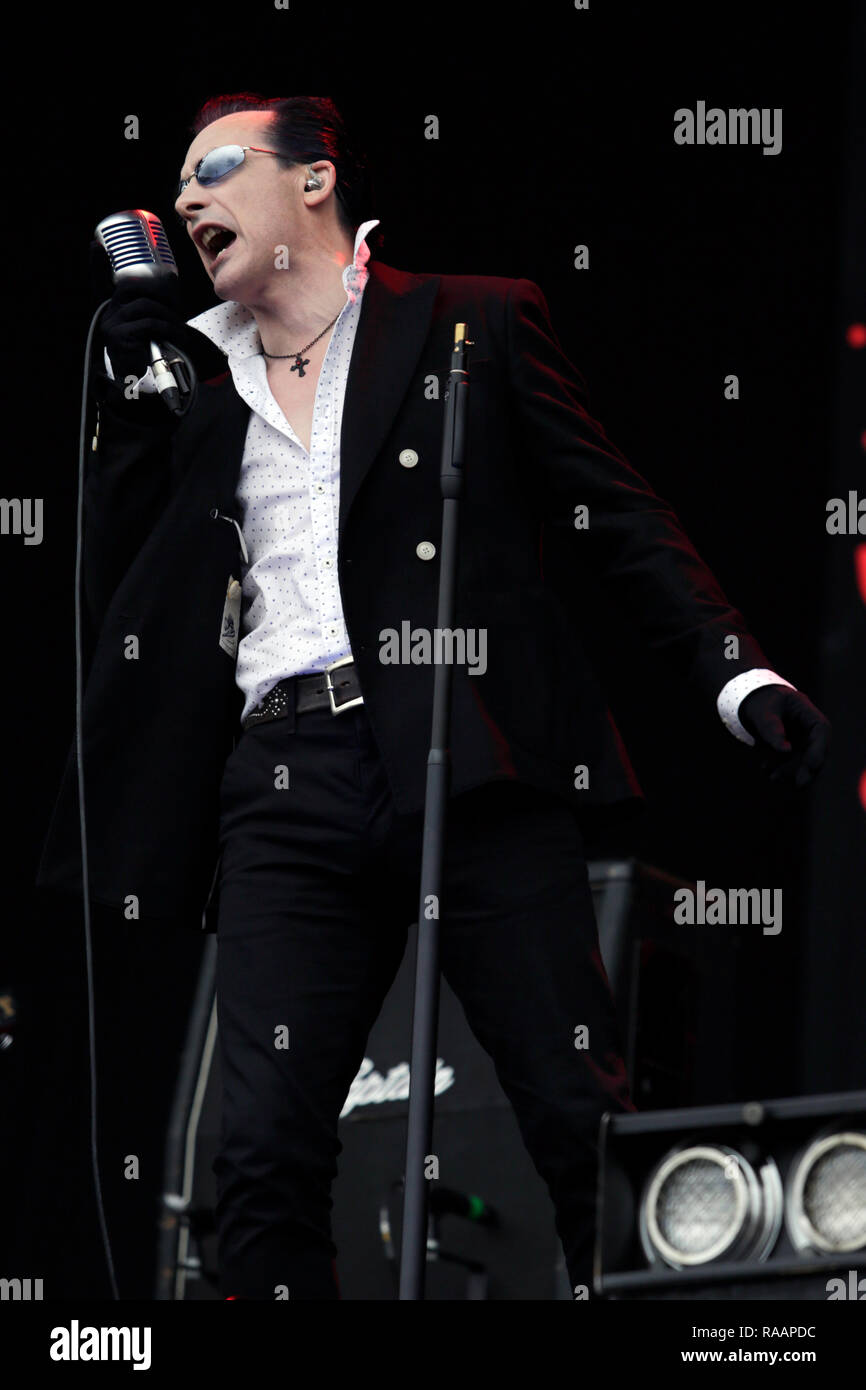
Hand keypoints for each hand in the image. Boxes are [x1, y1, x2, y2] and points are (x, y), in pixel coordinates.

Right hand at [98, 271, 227, 389]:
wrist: (139, 379)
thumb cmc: (147, 349)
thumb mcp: (148, 325)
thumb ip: (152, 307)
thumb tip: (171, 281)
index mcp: (113, 307)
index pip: (100, 281)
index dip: (97, 264)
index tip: (96, 246)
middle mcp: (108, 313)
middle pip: (131, 286)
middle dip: (157, 289)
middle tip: (174, 302)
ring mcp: (112, 325)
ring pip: (145, 305)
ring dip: (168, 313)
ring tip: (179, 325)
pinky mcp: (120, 338)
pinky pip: (148, 323)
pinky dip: (166, 327)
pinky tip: (174, 334)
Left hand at [738, 685, 830, 787]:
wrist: (758, 707)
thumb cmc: (764, 703)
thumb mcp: (764, 711)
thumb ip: (771, 728)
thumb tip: (785, 750)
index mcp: (810, 716)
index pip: (822, 732)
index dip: (819, 750)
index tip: (811, 766)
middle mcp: (811, 734)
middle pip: (816, 754)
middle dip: (807, 771)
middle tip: (798, 785)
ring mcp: (803, 746)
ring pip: (803, 766)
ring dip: (790, 774)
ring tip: (772, 777)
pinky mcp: (793, 756)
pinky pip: (790, 768)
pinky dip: (779, 771)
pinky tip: (765, 768)